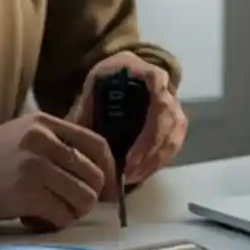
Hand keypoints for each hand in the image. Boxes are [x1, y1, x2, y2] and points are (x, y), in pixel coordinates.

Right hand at [0, 112, 115, 230]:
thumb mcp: (24, 136)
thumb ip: (58, 145)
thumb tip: (99, 172)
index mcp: (45, 123)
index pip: (96, 144)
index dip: (110, 170)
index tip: (110, 188)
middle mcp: (43, 140)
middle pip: (94, 175)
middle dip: (89, 197)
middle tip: (70, 205)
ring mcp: (35, 166)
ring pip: (83, 198)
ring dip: (72, 212)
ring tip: (52, 212)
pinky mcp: (27, 193)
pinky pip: (63, 215)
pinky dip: (55, 223)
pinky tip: (36, 220)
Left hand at [66, 51, 187, 190]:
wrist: (124, 75)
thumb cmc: (107, 80)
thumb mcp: (93, 85)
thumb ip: (86, 105)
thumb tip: (74, 133)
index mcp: (146, 72)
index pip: (157, 80)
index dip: (153, 102)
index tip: (143, 120)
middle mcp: (166, 89)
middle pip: (166, 117)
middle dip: (149, 145)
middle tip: (129, 167)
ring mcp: (174, 108)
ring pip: (173, 135)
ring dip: (154, 159)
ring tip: (132, 176)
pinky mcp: (175, 126)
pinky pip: (172, 146)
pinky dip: (157, 163)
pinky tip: (139, 175)